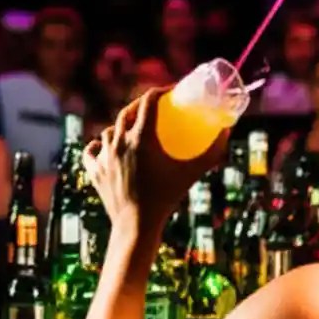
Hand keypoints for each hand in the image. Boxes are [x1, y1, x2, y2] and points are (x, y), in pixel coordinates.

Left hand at [82, 89, 226, 231]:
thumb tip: (226, 131)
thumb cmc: (166, 198)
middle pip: (127, 111)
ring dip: (120, 127)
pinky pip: (91, 151)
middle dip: (140, 105)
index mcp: (141, 138)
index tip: (169, 93)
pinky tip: (102, 147)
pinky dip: (98, 146)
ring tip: (131, 131)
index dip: (159, 92)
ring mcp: (103, 156)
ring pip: (109, 130)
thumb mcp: (192, 173)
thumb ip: (211, 152)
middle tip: (153, 109)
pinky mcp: (93, 170)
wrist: (136, 225)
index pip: (147, 101)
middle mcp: (119, 142)